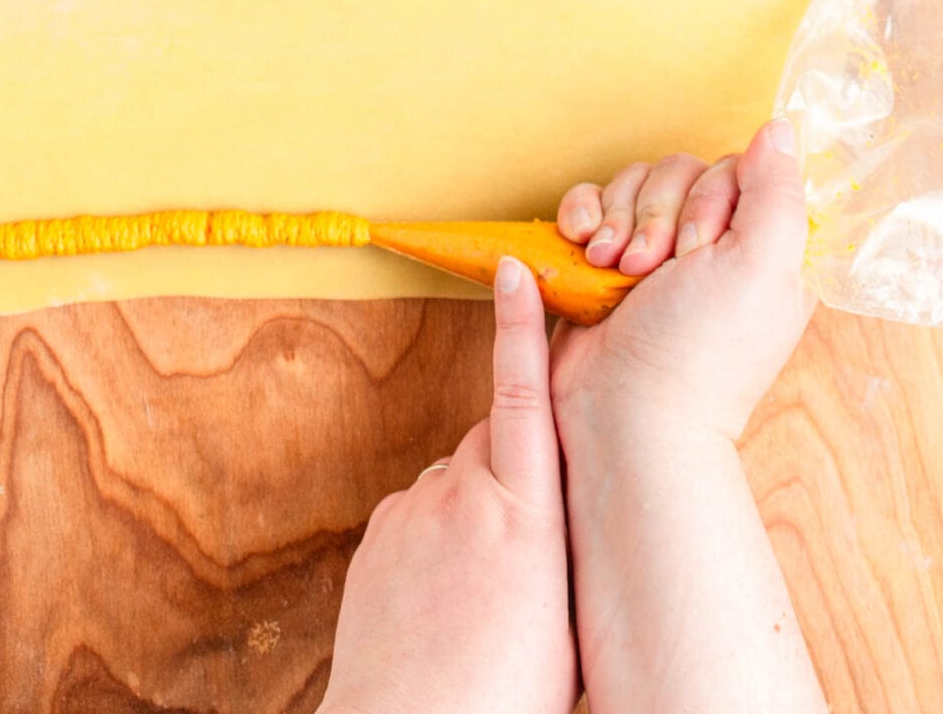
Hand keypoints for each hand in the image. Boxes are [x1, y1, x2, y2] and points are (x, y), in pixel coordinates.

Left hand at [319, 258, 577, 713]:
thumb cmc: (507, 693)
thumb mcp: (564, 614)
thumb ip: (558, 541)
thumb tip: (553, 518)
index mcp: (524, 513)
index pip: (523, 395)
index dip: (521, 326)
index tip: (514, 270)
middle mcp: (462, 495)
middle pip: (490, 445)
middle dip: (511, 467)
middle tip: (525, 538)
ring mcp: (411, 511)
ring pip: (455, 483)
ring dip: (472, 510)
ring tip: (481, 586)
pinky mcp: (378, 533)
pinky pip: (419, 511)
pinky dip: (436, 533)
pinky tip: (442, 590)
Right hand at [550, 119, 814, 440]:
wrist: (621, 412)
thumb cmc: (697, 353)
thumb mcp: (760, 269)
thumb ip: (777, 191)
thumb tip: (778, 126)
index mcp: (758, 247)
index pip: (733, 169)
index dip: (707, 199)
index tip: (697, 252)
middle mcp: (706, 245)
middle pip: (677, 171)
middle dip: (656, 216)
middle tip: (647, 269)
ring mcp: (649, 250)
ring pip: (631, 183)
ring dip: (615, 218)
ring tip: (611, 269)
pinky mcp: (599, 258)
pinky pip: (587, 202)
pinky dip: (579, 215)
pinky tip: (578, 245)